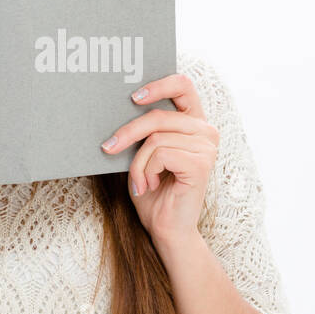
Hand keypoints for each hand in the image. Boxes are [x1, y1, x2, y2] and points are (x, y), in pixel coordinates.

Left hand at [100, 72, 218, 245]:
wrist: (166, 229)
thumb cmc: (153, 192)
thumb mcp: (143, 154)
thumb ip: (142, 131)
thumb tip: (115, 107)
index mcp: (194, 123)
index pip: (183, 85)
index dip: (158, 84)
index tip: (133, 97)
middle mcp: (205, 131)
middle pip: (158, 115)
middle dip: (128, 132)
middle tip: (108, 147)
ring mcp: (206, 147)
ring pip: (155, 138)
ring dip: (138, 163)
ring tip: (140, 181)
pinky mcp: (201, 163)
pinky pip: (160, 153)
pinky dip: (145, 171)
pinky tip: (149, 185)